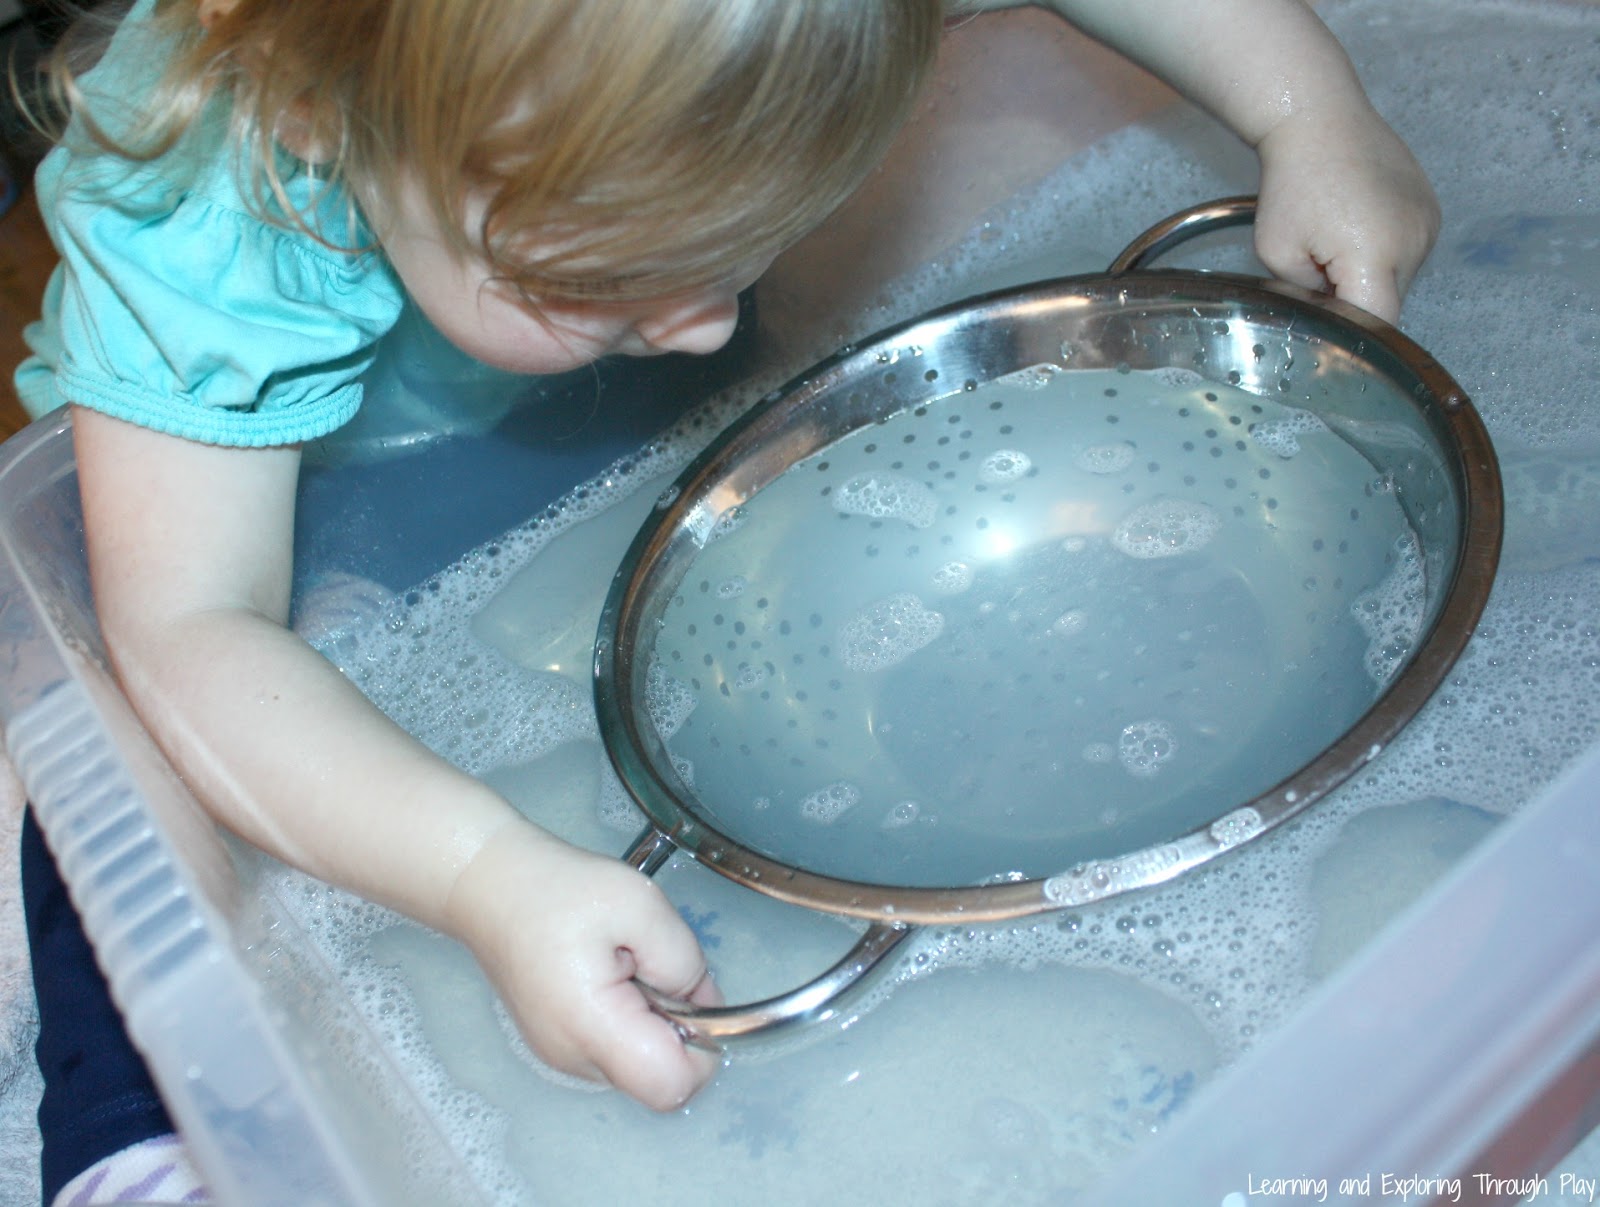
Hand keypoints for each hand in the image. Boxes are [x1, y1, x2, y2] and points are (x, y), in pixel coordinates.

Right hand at [443, 821, 722, 1110]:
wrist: (488, 885)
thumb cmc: (560, 890)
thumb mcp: (641, 905)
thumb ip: (683, 959)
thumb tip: (702, 1004)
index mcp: (592, 1029)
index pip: (672, 1086)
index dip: (704, 1048)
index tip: (691, 994)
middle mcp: (575, 1060)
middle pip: (657, 1076)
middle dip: (677, 1024)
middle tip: (650, 963)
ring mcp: (563, 1057)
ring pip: (638, 1062)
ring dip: (653, 1018)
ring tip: (625, 960)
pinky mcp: (559, 1045)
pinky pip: (615, 1048)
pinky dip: (629, 1016)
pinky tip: (609, 969)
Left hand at [1252, 103, 1439, 324]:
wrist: (1320, 120)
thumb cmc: (1292, 182)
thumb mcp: (1278, 254)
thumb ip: (1306, 294)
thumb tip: (1326, 311)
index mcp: (1376, 256)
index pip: (1375, 324)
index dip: (1348, 332)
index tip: (1323, 326)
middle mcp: (1414, 243)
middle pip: (1388, 303)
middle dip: (1353, 301)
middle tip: (1318, 273)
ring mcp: (1428, 224)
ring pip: (1399, 279)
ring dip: (1369, 277)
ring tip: (1335, 243)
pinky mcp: (1431, 210)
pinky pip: (1408, 252)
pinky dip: (1382, 253)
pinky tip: (1354, 228)